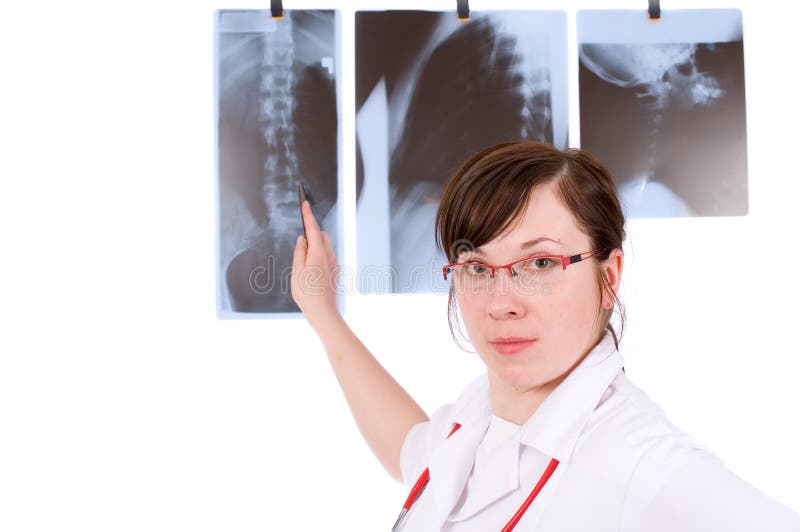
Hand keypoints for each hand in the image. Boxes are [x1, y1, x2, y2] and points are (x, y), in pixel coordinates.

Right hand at [291, 200, 340, 326]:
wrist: (323, 312)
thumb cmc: (308, 294)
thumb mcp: (297, 271)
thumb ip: (299, 252)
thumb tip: (303, 239)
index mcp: (318, 253)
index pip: (312, 228)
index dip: (307, 215)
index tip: (305, 203)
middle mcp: (329, 256)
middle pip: (321, 235)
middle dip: (311, 234)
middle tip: (299, 246)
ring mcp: (334, 264)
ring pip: (325, 246)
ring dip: (316, 246)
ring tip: (304, 263)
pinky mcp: (336, 272)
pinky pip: (328, 257)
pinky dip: (319, 256)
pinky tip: (311, 271)